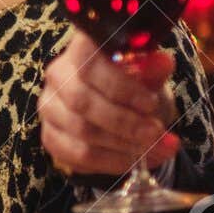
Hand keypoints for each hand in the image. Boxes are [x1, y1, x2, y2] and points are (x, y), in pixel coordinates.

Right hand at [38, 30, 180, 176]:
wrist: (120, 111)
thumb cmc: (133, 88)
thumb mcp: (147, 76)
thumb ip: (153, 71)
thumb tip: (163, 62)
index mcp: (81, 50)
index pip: (89, 64)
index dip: (120, 87)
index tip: (150, 104)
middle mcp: (58, 75)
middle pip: (82, 101)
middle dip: (125, 122)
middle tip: (156, 133)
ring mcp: (50, 107)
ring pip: (81, 131)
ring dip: (123, 145)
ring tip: (156, 150)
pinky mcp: (50, 137)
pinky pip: (78, 156)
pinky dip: (112, 162)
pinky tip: (136, 162)